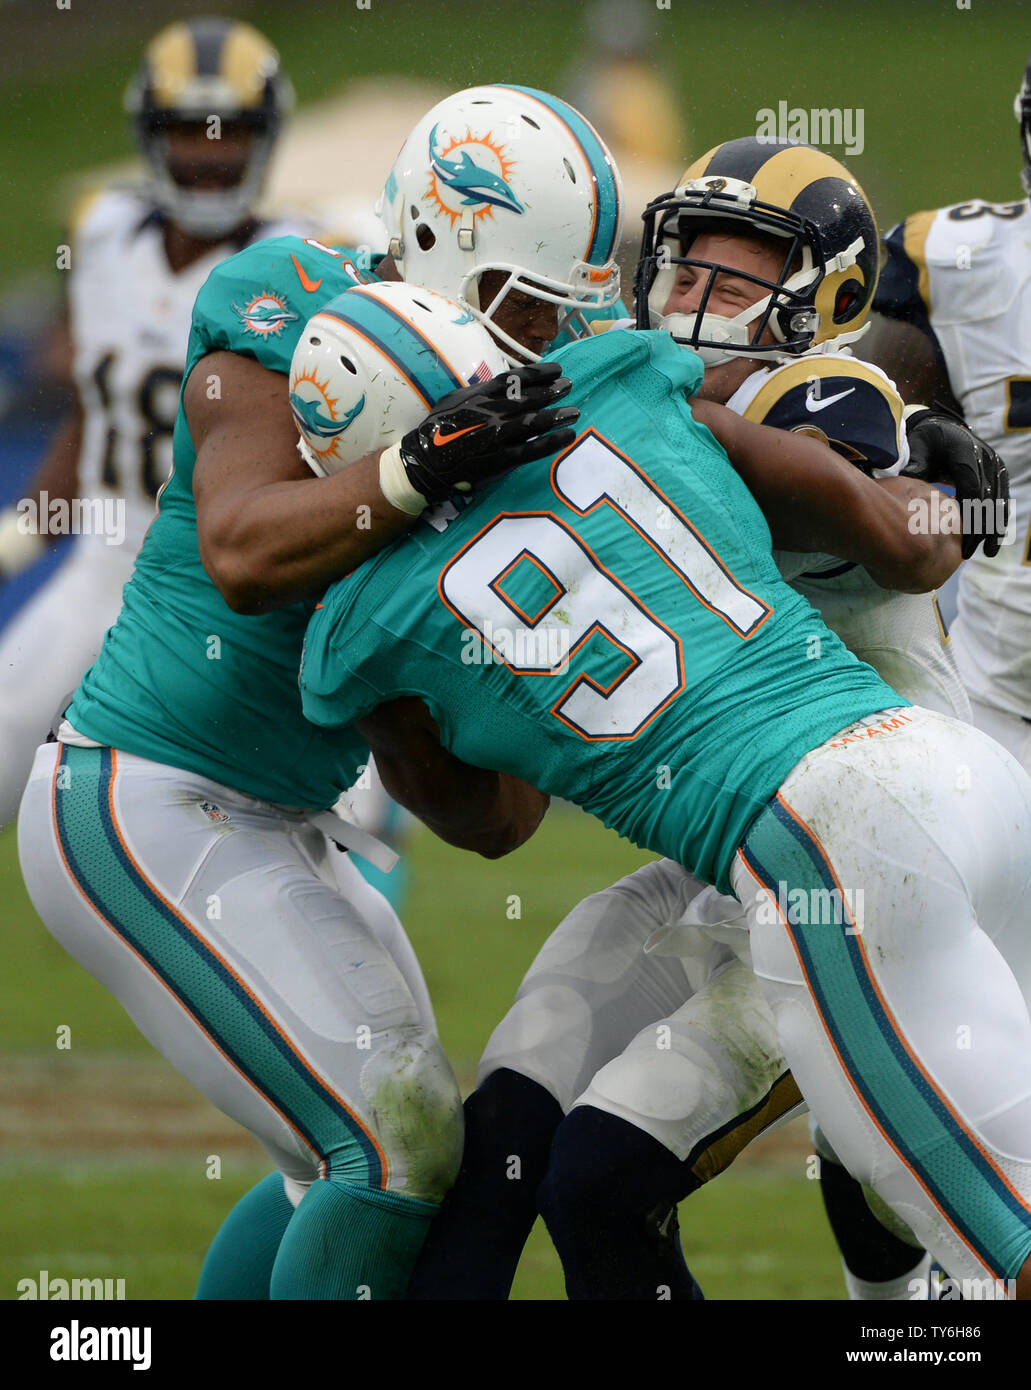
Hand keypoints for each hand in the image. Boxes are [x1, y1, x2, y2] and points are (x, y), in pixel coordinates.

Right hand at [394, 362, 578, 506]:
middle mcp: (491, 413)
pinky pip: (532, 450)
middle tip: (569, 386)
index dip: (539, 373)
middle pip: (529, 398)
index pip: (516, 379)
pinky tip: (568, 435)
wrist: (425, 462)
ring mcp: (497, 436)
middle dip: (552, 391)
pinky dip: (552, 442)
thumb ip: (480, 392)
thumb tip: (503, 385)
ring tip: (574, 411)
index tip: (557, 369)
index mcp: (480, 395)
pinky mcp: (501, 460)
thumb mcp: (455, 401)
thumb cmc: (438, 430)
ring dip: (557, 414)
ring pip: (534, 422)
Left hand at [903, 406, 1009, 558]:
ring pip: (1000, 502)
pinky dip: (997, 520)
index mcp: (968, 454)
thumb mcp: (919, 447)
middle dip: (981, 528)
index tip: (961, 537)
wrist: (942, 429)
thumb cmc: (926, 441)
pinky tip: (991, 541)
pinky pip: (1001, 500)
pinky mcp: (998, 474)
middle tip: (969, 553)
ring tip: (989, 552)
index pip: (973, 488)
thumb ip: (916, 463)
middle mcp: (987, 459)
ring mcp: (995, 466)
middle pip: (988, 499)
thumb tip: (910, 478)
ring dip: (995, 528)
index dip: (969, 515)